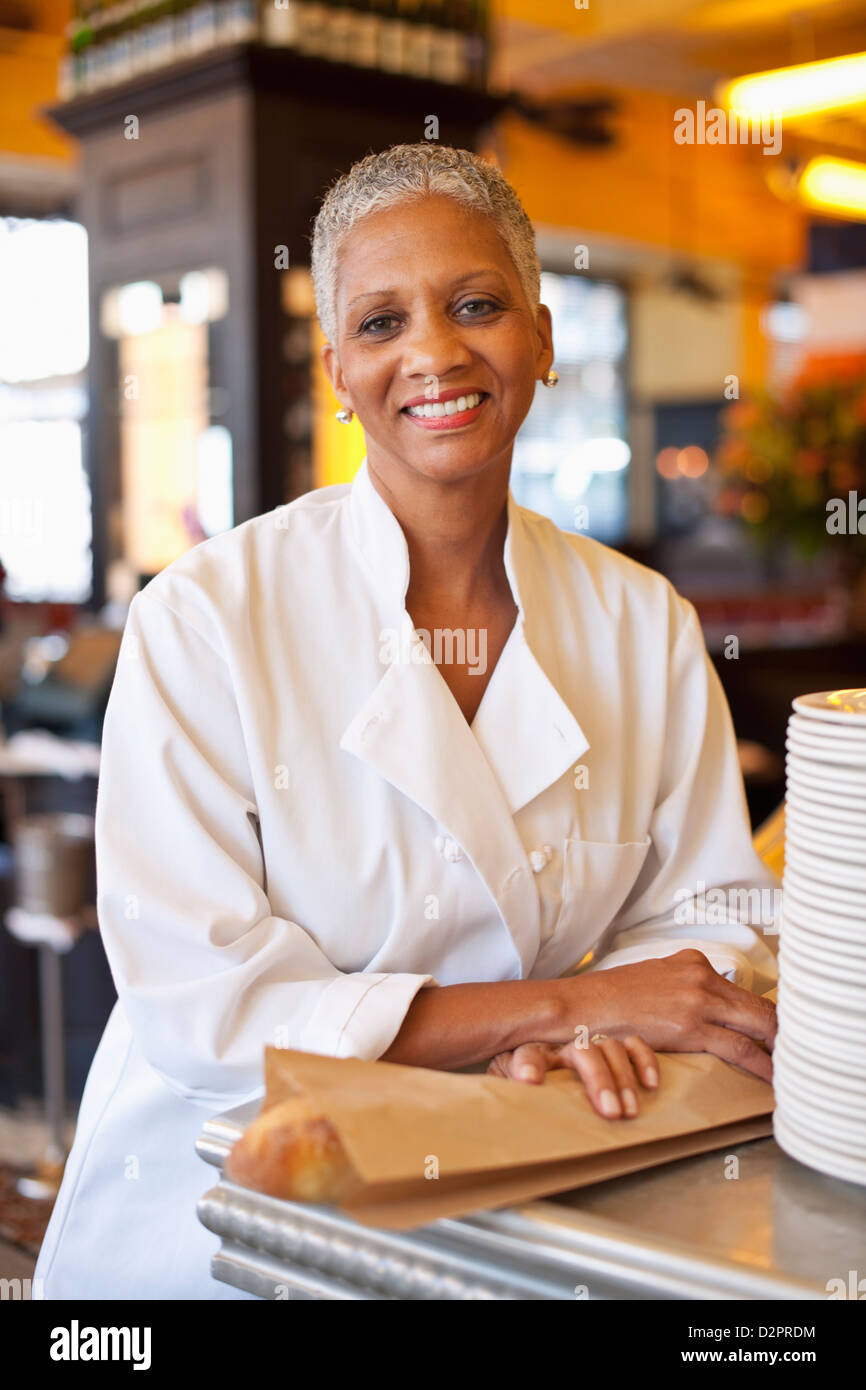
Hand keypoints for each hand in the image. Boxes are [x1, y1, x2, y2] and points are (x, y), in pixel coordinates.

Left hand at [487, 1033, 658, 1118]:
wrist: (533, 1063)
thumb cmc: (522, 1082)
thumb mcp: (506, 1089)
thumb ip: (503, 1096)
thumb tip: (493, 1116)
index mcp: (531, 1053)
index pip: (527, 1054)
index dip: (527, 1064)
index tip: (529, 1080)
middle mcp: (562, 1045)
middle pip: (582, 1050)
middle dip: (598, 1079)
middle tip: (610, 1112)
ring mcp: (589, 1043)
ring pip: (610, 1047)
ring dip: (623, 1078)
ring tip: (629, 1111)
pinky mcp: (611, 1047)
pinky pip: (632, 1044)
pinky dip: (644, 1060)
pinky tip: (650, 1084)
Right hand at [557, 948, 776, 1083]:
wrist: (579, 1006)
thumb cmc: (608, 1001)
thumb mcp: (651, 981)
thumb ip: (680, 988)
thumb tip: (702, 1009)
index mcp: (691, 962)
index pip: (741, 991)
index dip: (765, 1015)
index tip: (777, 1032)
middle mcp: (700, 975)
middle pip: (760, 1005)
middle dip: (783, 1031)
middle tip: (798, 1052)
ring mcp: (697, 1000)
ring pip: (759, 1025)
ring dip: (780, 1049)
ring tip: (793, 1069)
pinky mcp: (690, 1026)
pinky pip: (741, 1048)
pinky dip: (764, 1065)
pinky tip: (774, 1078)